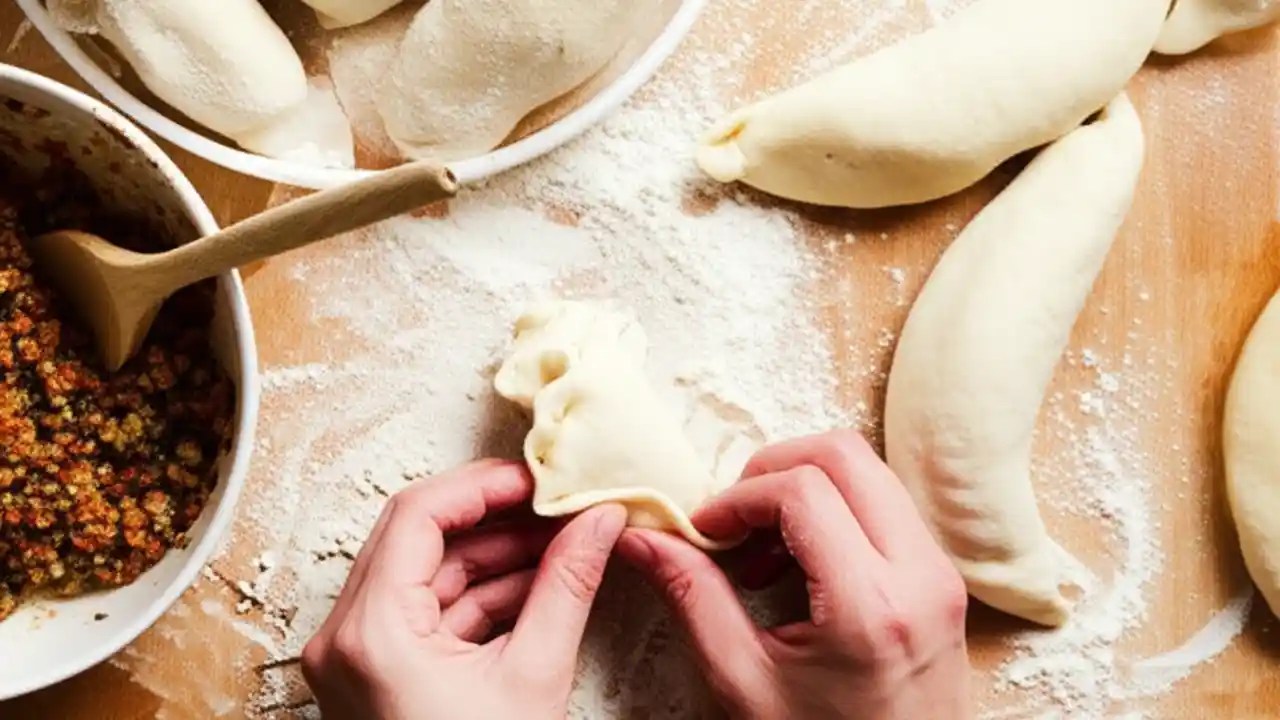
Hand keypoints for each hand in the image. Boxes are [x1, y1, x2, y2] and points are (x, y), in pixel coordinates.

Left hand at [302, 460, 626, 719]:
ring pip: (425, 575)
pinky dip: (479, 596)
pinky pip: (427, 613)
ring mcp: (357, 658)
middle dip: (494, 518)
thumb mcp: (534, 677)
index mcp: (371, 632)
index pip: (418, 514)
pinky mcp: (378, 674)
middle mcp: (347, 638)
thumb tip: (598, 522)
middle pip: (418, 538)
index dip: (483, 485)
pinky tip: (536, 584)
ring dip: (492, 556)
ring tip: (558, 543)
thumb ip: (568, 585)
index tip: (535, 478)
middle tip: (553, 504)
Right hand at [616, 430, 971, 719]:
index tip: (706, 530)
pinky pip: (886, 504)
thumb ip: (693, 598)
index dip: (740, 497)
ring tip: (760, 545)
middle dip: (773, 469)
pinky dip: (834, 508)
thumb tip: (643, 538)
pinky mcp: (942, 577)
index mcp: (872, 606)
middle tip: (733, 518)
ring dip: (804, 486)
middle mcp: (921, 576)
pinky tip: (795, 560)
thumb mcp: (744, 683)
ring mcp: (941, 572)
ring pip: (869, 470)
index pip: (804, 491)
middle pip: (845, 455)